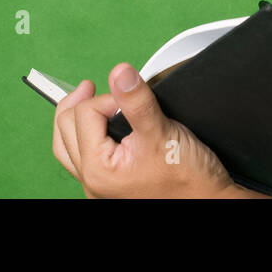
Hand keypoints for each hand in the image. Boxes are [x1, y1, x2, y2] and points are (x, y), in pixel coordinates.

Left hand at [52, 62, 269, 197]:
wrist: (206, 199)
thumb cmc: (187, 177)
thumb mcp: (161, 130)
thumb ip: (137, 101)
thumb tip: (120, 72)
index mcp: (98, 169)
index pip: (84, 114)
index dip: (108, 97)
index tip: (132, 99)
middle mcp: (92, 181)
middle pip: (65, 129)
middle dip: (81, 103)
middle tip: (93, 86)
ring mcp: (100, 184)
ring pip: (68, 145)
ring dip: (77, 119)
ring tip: (90, 100)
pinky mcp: (110, 183)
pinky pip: (82, 157)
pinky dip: (86, 136)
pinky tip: (101, 126)